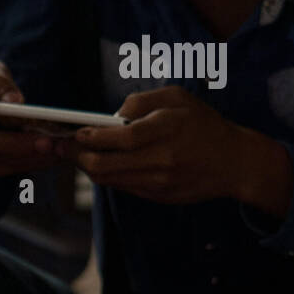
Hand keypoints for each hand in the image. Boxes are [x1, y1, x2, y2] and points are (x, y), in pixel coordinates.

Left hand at [55, 87, 242, 204]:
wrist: (231, 163)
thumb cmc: (203, 124)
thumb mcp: (178, 98)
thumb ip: (143, 102)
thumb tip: (112, 115)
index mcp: (166, 129)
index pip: (119, 138)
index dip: (92, 138)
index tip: (75, 133)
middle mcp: (161, 159)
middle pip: (107, 164)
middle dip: (78, 157)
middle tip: (62, 148)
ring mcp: (158, 181)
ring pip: (110, 179)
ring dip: (88, 169)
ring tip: (75, 156)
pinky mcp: (157, 195)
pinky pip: (123, 186)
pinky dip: (106, 176)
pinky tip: (98, 165)